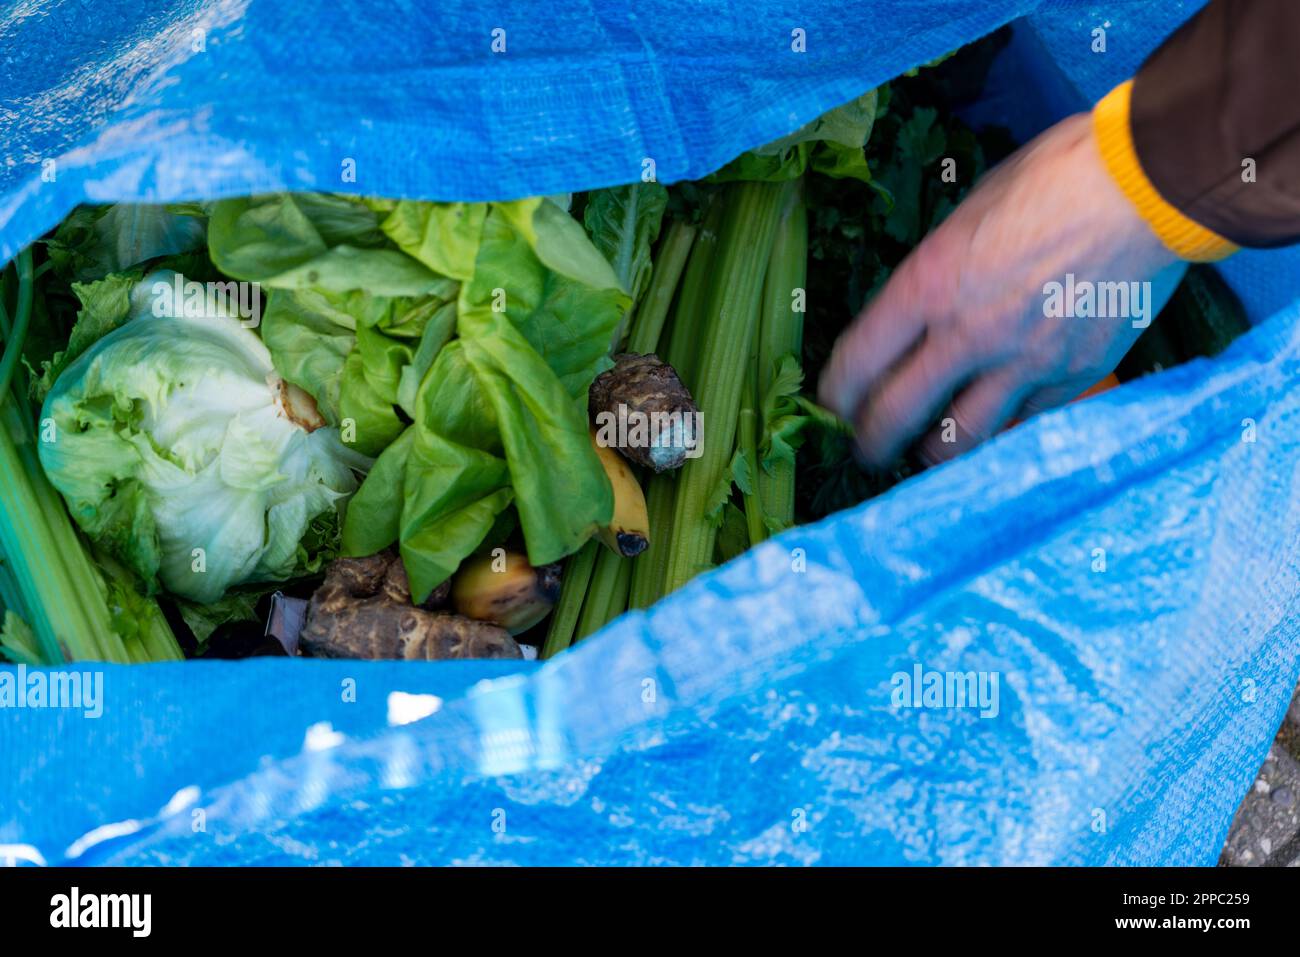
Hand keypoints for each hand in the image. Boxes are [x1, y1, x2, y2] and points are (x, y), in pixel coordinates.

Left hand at [818, 112, 1185, 467]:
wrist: (1149, 187)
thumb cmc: (1055, 177)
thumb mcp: (969, 212)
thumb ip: (940, 272)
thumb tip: (920, 309)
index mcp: (930, 284)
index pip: (857, 364)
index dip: (834, 397)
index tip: (830, 407)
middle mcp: (967, 334)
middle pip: (895, 416)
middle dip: (869, 443)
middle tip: (865, 450)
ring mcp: (1023, 364)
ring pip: (959, 439)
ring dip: (935, 450)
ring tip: (930, 448)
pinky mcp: (1073, 378)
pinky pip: (1022, 425)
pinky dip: (1002, 430)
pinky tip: (995, 425)